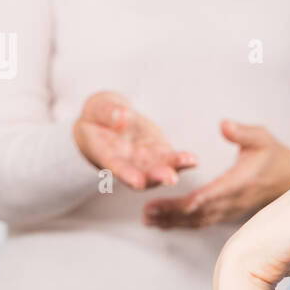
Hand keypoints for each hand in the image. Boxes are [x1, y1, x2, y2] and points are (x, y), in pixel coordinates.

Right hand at [73, 91, 197, 189]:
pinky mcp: (159, 151)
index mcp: (106, 154)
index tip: (137, 181)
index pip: (116, 167)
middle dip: (157, 177)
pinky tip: (193, 160)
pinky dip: (182, 161)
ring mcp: (145, 159)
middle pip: (143, 175)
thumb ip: (107, 112)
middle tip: (170, 178)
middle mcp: (127, 162)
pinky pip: (171, 159)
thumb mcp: (97, 108)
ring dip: (174, 168)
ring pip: (160, 168)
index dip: (127, 175)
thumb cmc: (98, 116)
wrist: (109, 118)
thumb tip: (121, 116)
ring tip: (188, 161)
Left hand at [142, 121, 289, 228]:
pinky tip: (162, 224)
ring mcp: (230, 211)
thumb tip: (224, 124)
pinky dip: (181, 225)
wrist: (287, 178)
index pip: (217, 194)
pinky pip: (202, 223)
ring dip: (173, 222)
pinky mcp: (225, 215)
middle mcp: (234, 201)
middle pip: (202, 211)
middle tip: (148, 212)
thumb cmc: (272, 154)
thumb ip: (242, 132)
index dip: (198, 200)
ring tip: (148, 220)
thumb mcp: (261, 137)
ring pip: (199, 221)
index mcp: (242, 182)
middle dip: (174, 213)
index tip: (179, 203)